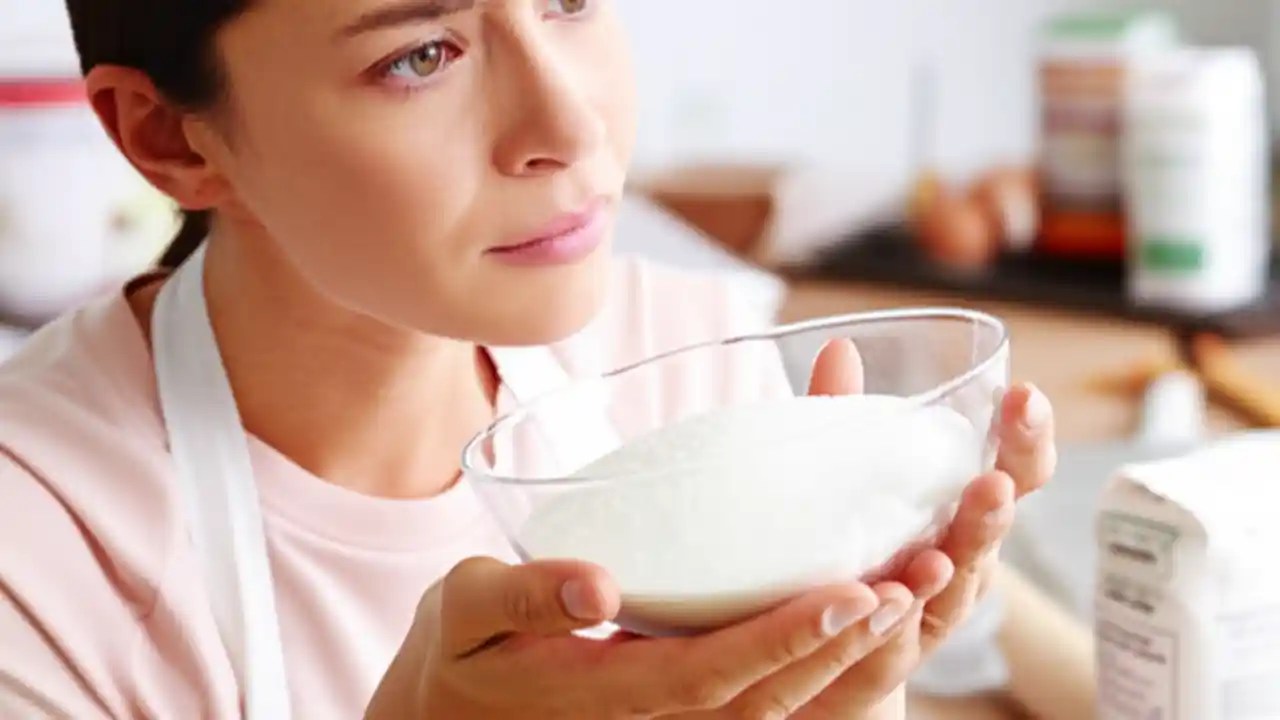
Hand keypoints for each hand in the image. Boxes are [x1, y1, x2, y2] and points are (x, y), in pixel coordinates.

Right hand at [365, 556, 950, 718]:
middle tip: (917, 576)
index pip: (718, 671)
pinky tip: (859, 620)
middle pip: (773, 694)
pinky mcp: (680, 716)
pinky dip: (821, 669)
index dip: (790, 636)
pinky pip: (765, 704)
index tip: (856, 591)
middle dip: (850, 643)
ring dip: (851, 657)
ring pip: (781, 707)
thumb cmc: (456, 656)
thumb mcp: (465, 611)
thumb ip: (522, 596)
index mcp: (610, 694)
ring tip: (911, 590)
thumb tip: (596, 584)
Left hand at [784, 340, 1055, 717]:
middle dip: (994, 512)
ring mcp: (926, 619)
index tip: (1026, 398)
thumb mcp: (851, 485)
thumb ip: (846, 419)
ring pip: (949, 598)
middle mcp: (958, 565)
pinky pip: (893, 649)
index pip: (1013, 475)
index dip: (1026, 442)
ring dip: (950, 578)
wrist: (828, 660)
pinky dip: (895, 628)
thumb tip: (839, 347)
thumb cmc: (858, 555)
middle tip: (995, 484)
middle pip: (990, 537)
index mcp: (960, 513)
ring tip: (943, 554)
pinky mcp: (882, 664)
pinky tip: (889, 606)